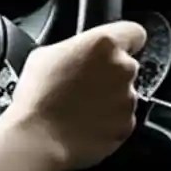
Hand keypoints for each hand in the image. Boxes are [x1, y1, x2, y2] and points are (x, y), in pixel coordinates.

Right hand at [0, 21, 146, 170]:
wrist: (37, 138)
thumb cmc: (36, 96)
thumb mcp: (45, 54)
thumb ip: (74, 47)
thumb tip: (79, 53)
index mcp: (104, 44)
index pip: (134, 32)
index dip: (125, 41)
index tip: (117, 48)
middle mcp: (123, 68)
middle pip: (126, 65)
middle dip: (110, 73)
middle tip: (85, 85)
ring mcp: (128, 98)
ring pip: (126, 93)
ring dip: (110, 98)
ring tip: (81, 107)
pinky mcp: (128, 124)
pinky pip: (122, 118)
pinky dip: (109, 121)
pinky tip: (86, 123)